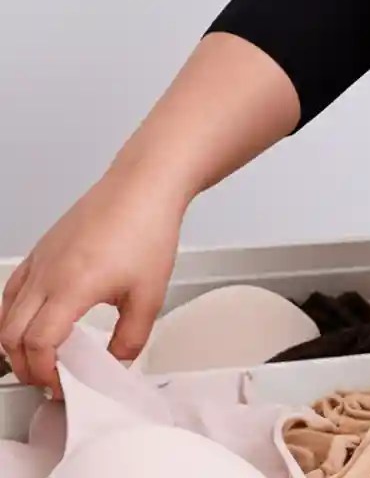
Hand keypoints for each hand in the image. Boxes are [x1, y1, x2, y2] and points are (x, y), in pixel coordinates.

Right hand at [0, 169, 184, 395]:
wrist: (142, 187)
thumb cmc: (148, 229)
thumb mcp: (151, 294)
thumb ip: (133, 336)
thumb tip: (118, 362)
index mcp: (72, 287)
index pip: (39, 343)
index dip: (45, 372)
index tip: (61, 384)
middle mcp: (47, 275)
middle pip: (12, 335)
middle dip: (25, 365)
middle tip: (49, 379)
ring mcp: (39, 261)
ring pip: (5, 313)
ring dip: (15, 343)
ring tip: (42, 357)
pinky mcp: (40, 251)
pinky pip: (12, 291)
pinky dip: (13, 315)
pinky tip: (33, 323)